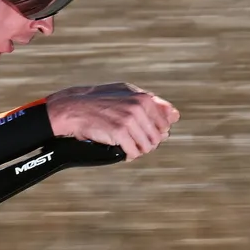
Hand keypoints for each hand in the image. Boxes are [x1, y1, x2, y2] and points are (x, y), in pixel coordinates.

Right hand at [45, 83, 177, 159]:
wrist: (74, 109)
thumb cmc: (100, 101)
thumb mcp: (127, 93)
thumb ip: (152, 103)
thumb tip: (175, 116)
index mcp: (144, 98)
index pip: (166, 123)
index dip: (156, 132)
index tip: (143, 133)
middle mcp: (139, 107)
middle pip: (157, 137)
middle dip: (148, 143)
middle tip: (133, 142)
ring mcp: (129, 120)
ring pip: (147, 146)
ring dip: (139, 150)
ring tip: (128, 147)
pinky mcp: (119, 133)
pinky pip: (134, 152)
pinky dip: (129, 155)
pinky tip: (121, 151)